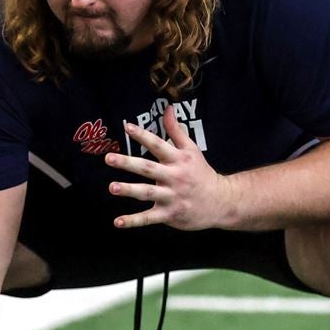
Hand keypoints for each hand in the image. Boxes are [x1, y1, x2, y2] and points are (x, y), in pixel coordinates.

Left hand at [105, 104, 234, 230]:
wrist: (221, 202)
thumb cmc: (201, 173)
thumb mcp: (191, 150)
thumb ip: (176, 130)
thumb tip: (167, 108)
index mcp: (178, 160)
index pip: (158, 145)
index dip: (143, 136)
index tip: (127, 127)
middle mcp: (174, 177)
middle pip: (148, 168)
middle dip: (128, 163)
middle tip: (109, 158)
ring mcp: (172, 196)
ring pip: (148, 193)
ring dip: (129, 190)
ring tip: (112, 187)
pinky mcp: (170, 214)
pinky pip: (149, 218)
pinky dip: (133, 221)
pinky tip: (117, 221)